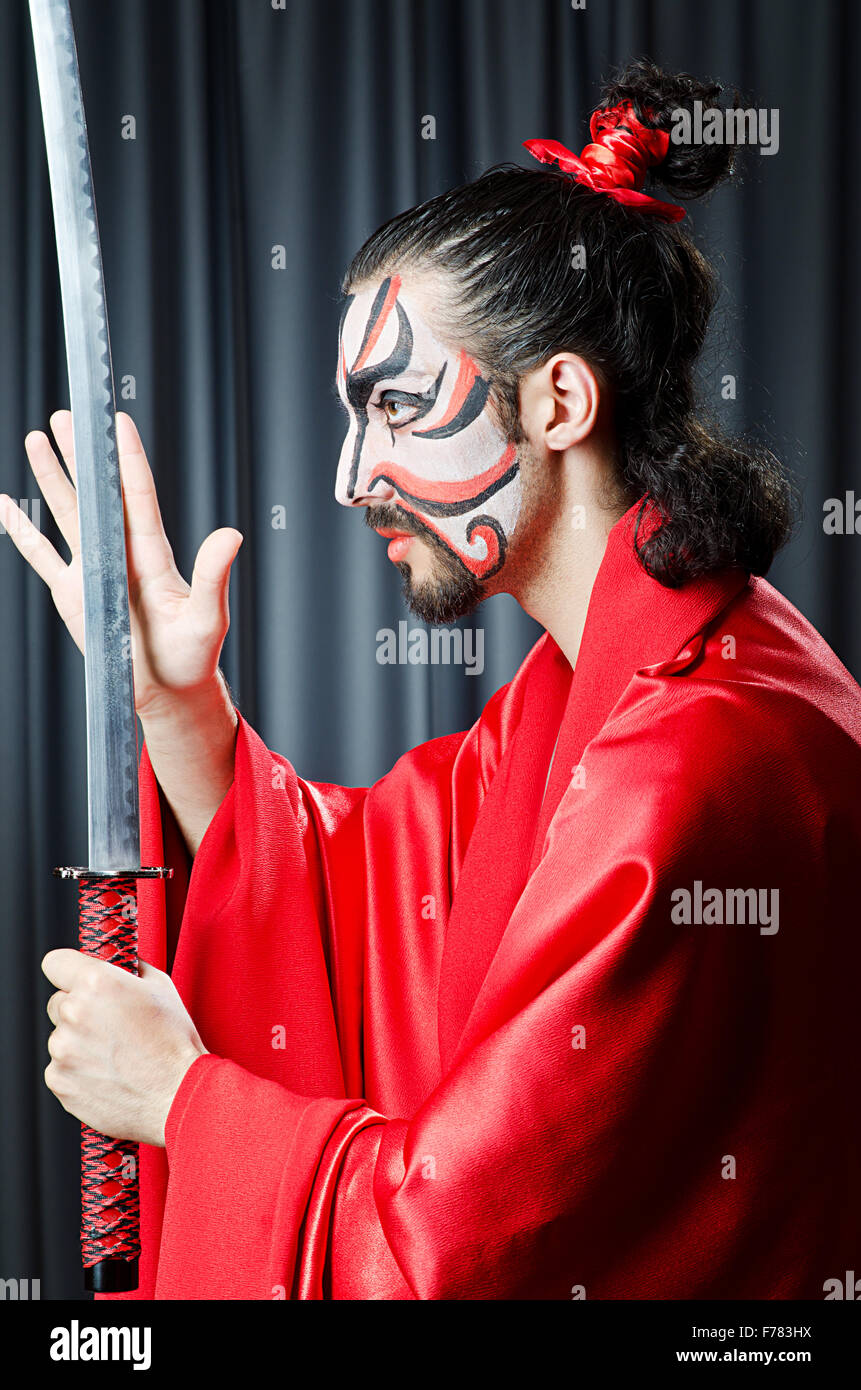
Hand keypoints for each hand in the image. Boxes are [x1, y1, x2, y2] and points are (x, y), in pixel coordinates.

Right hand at [0, 410, 242, 717]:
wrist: (167, 690)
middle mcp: (120, 552)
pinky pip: (41, 554)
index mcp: (151, 552)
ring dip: (52, 476)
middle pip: (96, 492)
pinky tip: (7, 504)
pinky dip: (23, 530)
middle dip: (80, 452)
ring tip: (37, 437)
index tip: (116, 420)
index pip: (137, 493)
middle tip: (67, 414)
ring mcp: (94, 569)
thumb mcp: (208, 616)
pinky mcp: (72, 592)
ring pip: (67, 512)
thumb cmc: (193, 656)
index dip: (126, 457)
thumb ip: (214, 576)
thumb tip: (232, 535)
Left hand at [42, 949, 207, 1146]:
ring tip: (115, 1055)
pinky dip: (78, 1071)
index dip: (69, 970)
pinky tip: (108, 1074)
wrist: (177, 1095)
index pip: (55, 962)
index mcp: (96, 983)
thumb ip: (130, 969)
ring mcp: (62, 1050)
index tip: (76, 980)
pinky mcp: (59, 1081)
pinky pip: (61, 1068)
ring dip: (79, 1043)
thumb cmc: (174, 1043)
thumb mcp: (161, 987)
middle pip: (58, 1002)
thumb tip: (117, 962)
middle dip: (79, 1010)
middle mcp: (73, 1013)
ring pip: (61, 1037)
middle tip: (110, 1025)